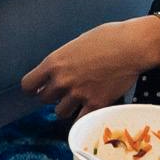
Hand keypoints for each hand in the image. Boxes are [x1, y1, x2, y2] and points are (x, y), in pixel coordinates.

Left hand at [19, 16, 159, 121]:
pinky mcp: (96, 105)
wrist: (132, 46)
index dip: (33, 88)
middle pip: (44, 99)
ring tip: (79, 99)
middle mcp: (62, 81)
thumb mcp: (76, 44)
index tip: (39, 88)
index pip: (28, 85)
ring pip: (60, 112)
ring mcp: (78, 94)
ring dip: (67, 108)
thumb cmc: (108, 38)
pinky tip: (88, 112)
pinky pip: (80, 121)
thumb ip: (64, 60)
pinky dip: (83, 119)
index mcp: (54, 62)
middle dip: (53, 96)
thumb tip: (58, 70)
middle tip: (65, 91)